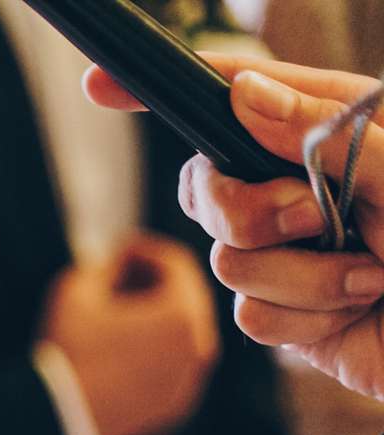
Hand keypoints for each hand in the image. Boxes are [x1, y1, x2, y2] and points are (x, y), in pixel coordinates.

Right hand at [42, 233, 220, 434]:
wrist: (57, 418)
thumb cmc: (67, 348)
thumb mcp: (77, 287)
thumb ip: (105, 265)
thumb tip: (116, 263)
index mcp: (184, 313)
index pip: (177, 264)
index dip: (145, 249)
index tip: (119, 248)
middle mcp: (200, 347)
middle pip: (185, 300)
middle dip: (154, 284)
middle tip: (119, 279)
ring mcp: (190, 381)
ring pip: (182, 336)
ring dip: (155, 320)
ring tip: (115, 317)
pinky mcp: (175, 408)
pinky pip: (173, 369)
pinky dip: (154, 355)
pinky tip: (118, 352)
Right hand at [86, 55, 383, 397]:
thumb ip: (326, 131)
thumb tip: (241, 94)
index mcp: (333, 132)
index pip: (233, 96)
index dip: (165, 90)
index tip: (104, 89)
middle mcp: (301, 189)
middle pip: (205, 186)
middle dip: (245, 206)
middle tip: (310, 215)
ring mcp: (291, 255)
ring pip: (223, 259)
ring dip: (298, 272)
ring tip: (370, 273)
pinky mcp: (291, 317)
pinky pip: (247, 316)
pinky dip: (304, 315)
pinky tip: (359, 308)